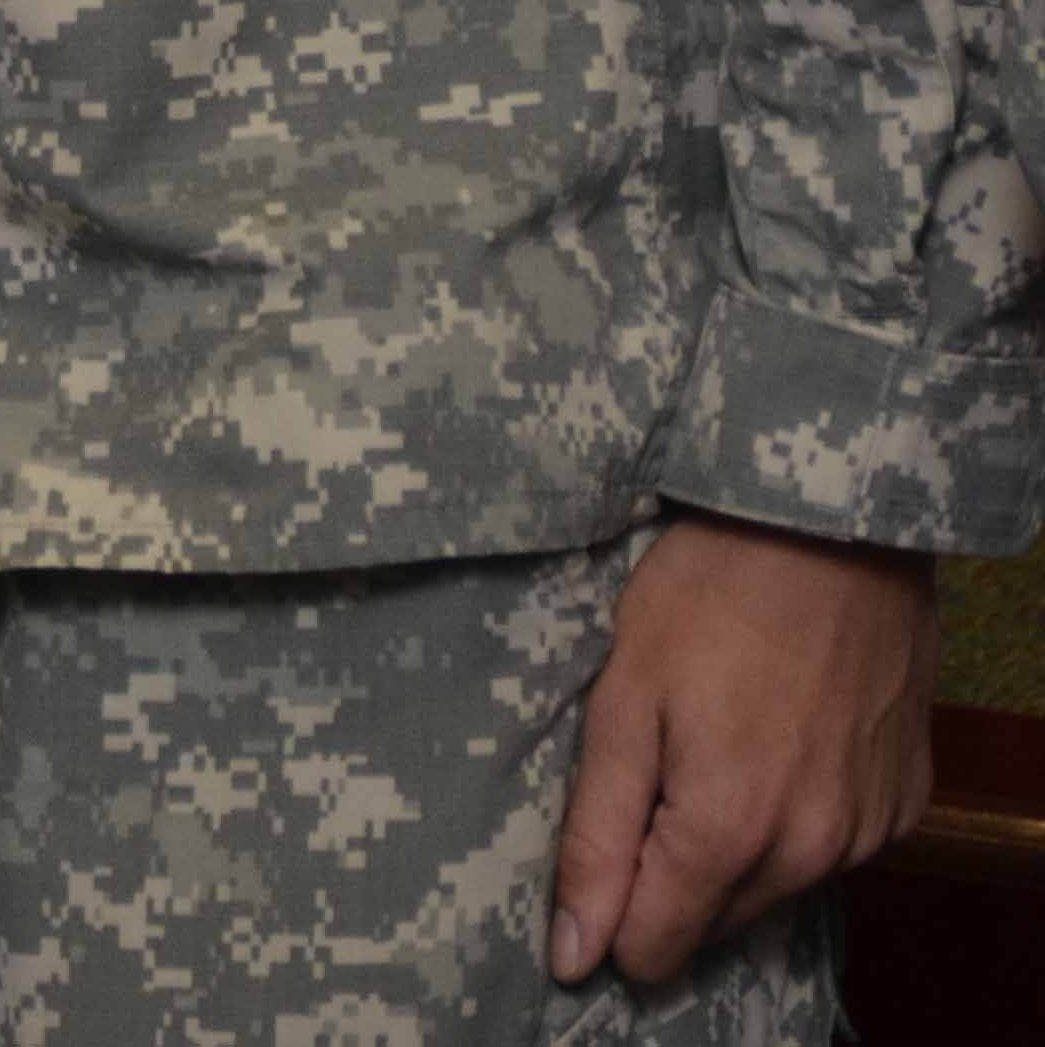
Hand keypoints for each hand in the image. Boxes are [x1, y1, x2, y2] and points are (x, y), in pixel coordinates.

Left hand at [550, 514, 936, 989]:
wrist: (837, 521)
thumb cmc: (711, 589)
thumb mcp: (624, 694)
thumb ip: (598, 835)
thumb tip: (573, 956)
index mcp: (729, 833)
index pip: (654, 948)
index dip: (611, 909)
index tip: (603, 840)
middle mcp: (809, 855)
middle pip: (714, 921)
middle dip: (674, 869)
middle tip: (664, 761)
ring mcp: (866, 833)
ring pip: (775, 886)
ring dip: (740, 841)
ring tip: (724, 736)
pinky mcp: (904, 805)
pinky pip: (835, 845)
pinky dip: (801, 811)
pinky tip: (785, 734)